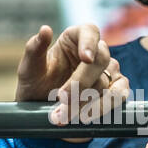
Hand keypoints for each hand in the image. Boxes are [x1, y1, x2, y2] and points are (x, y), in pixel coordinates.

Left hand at [15, 24, 128, 141]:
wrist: (41, 112)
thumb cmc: (35, 85)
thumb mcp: (29, 69)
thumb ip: (34, 49)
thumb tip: (45, 29)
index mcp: (74, 39)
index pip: (90, 31)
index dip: (90, 43)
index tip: (85, 58)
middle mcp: (95, 53)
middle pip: (100, 59)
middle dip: (81, 83)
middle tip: (61, 98)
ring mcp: (109, 72)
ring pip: (107, 82)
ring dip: (87, 101)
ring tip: (65, 116)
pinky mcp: (117, 91)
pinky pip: (119, 96)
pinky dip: (103, 108)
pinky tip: (85, 117)